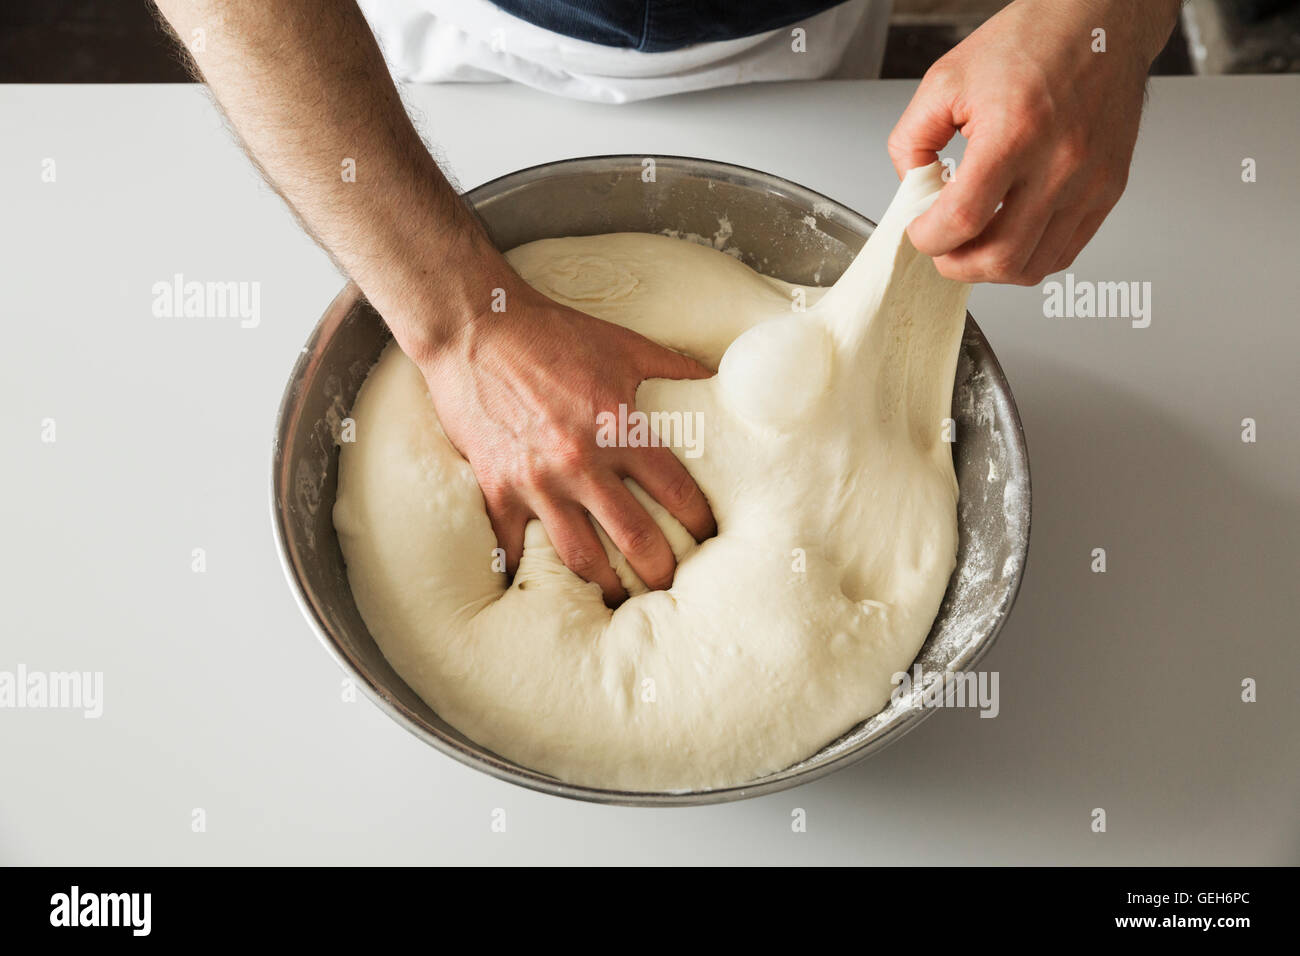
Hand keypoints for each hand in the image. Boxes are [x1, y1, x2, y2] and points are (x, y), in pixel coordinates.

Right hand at [420, 281, 716, 603]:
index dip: (700, 521)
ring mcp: (537, 481)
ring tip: (619, 599)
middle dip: (661, 570)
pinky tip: (545, 590)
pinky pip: (515, 547)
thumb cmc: (552, 334)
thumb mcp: (624, 344)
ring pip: (580, 556)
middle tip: (673, 586)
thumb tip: (719, 377)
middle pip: (635, 538)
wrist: (475, 329)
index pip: (677, 491)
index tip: (709, 538)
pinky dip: (529, 572)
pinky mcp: (497, 488)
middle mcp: (581, 462)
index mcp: (619, 427)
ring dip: (605, 585)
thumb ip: (675, 366)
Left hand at [887, 0, 1178, 284]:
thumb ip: (913, 140)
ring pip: (1034, 266)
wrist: (1100, 22)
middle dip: (957, 265)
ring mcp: (1090, 182)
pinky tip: (1009, 235)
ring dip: (993, 268)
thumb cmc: (1031, 42)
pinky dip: (1030, 258)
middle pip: (1001, 257)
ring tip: (974, 244)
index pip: (962, 220)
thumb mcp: (945, 80)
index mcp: (1014, 133)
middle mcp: (1060, 162)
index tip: (919, 232)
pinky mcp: (1109, 190)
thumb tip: (912, 189)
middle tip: (942, 249)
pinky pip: (1065, 252)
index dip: (928, 239)